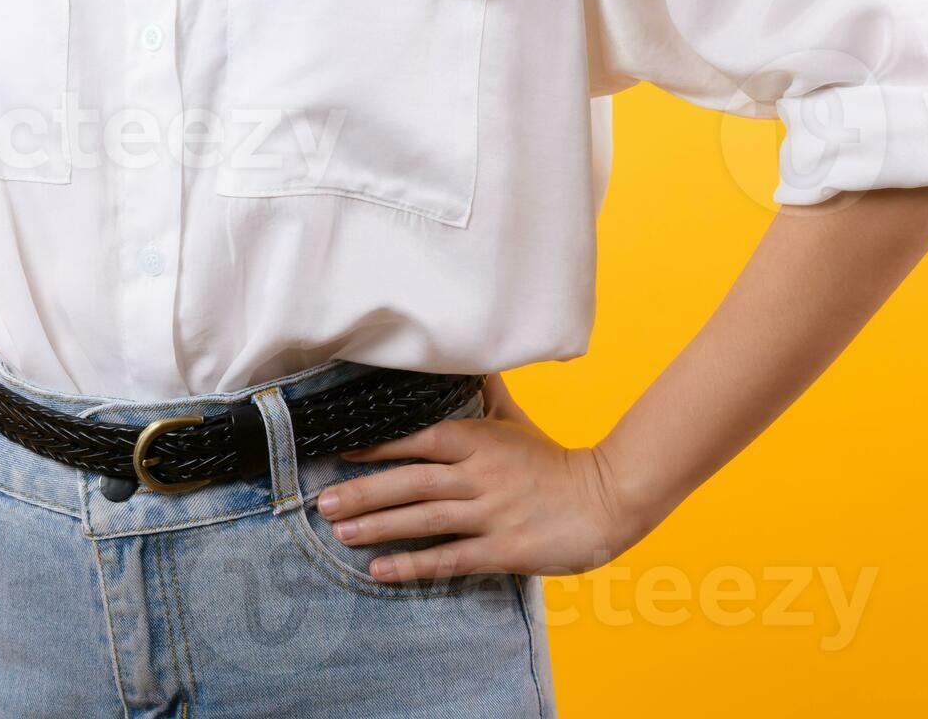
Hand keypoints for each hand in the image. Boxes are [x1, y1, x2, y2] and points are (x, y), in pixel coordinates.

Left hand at [310, 371, 659, 584]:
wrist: (606, 500)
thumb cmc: (554, 460)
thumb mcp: (517, 420)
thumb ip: (486, 392)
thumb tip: (469, 357)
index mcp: (478, 440)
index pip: (417, 439)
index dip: (377, 446)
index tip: (339, 451)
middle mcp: (478, 476)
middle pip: (411, 482)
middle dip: (363, 492)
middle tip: (322, 502)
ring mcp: (490, 514)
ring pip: (424, 519)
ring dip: (378, 526)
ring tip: (339, 532)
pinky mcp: (502, 549)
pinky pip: (449, 558)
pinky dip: (413, 565)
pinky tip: (380, 569)